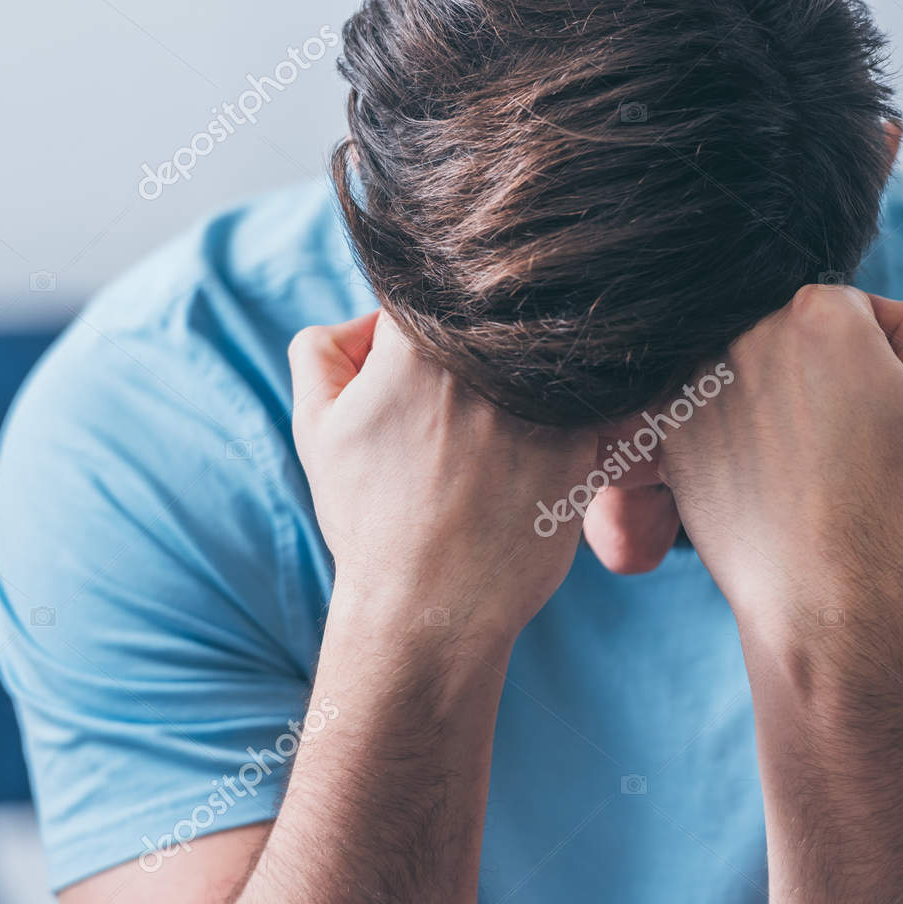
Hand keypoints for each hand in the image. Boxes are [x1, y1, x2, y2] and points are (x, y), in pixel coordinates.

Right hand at [290, 312, 593, 646]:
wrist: (426, 606)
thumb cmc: (368, 518)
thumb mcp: (317, 426)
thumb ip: (321, 349)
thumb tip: (366, 319)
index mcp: (418, 340)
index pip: (430, 296)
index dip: (419, 340)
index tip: (417, 389)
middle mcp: (485, 360)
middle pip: (487, 326)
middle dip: (472, 362)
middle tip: (453, 427)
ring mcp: (541, 400)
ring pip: (539, 363)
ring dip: (521, 390)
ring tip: (487, 452)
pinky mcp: (584, 442)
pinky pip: (586, 407)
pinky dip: (566, 422)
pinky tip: (529, 467)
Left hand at [658, 285, 902, 619]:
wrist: (819, 583)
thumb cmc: (888, 494)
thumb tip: (883, 308)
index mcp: (818, 310)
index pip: (844, 308)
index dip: (867, 359)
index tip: (870, 412)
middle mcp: (749, 330)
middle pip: (788, 333)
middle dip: (813, 373)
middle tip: (834, 441)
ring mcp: (700, 377)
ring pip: (745, 369)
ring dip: (767, 399)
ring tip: (795, 462)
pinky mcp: (668, 424)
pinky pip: (707, 409)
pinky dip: (727, 432)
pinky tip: (756, 474)